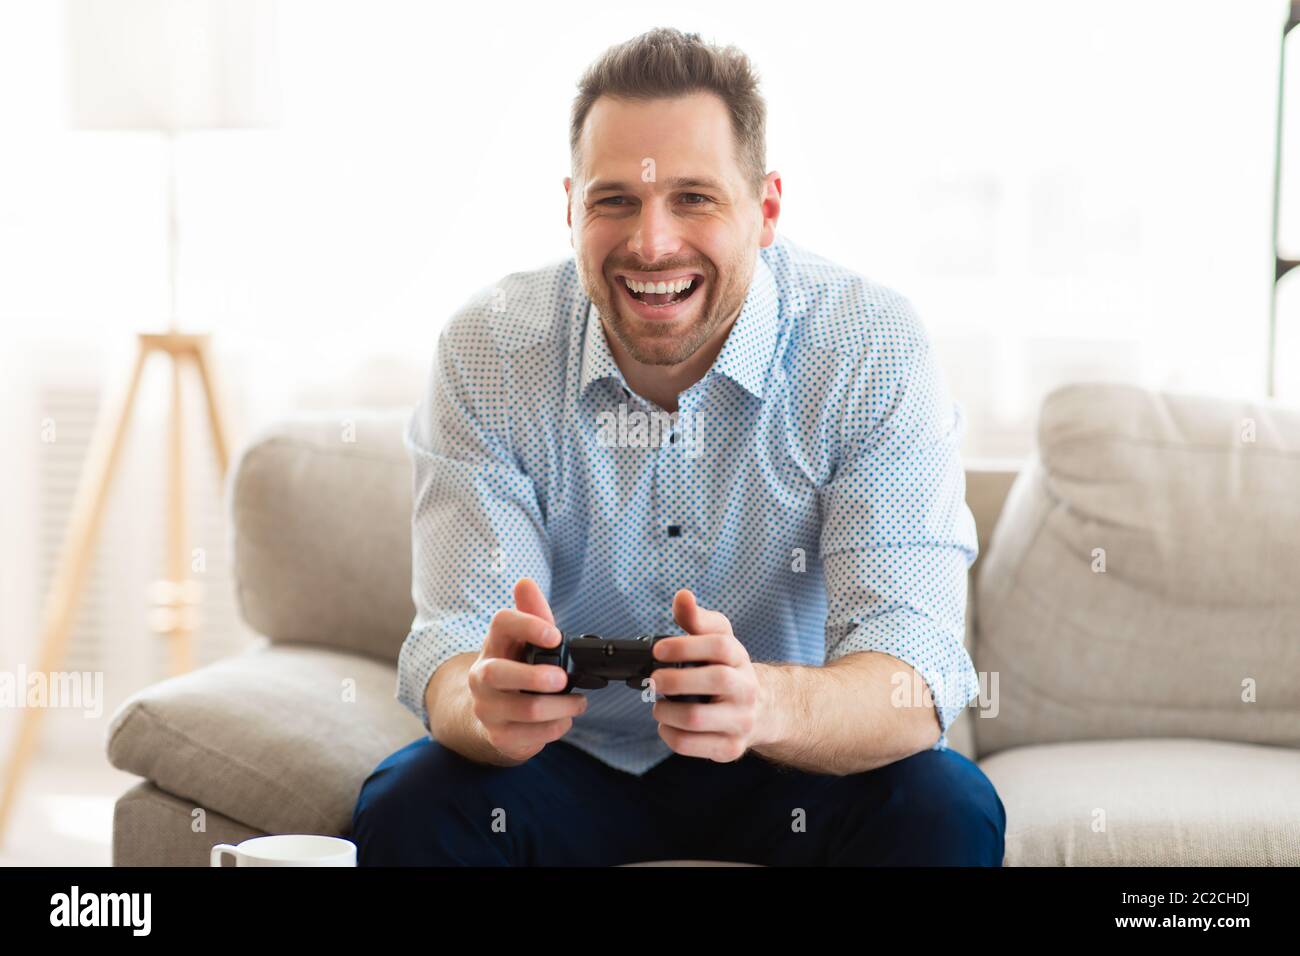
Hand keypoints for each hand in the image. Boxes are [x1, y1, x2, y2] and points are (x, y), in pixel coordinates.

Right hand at [466, 578, 587, 762]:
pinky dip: (556, 727)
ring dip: (562, 706)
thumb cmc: (515, 670)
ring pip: (525, 710)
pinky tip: (563, 718)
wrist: (493, 714)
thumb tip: (525, 582)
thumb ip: (532, 613)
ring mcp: (487, 709)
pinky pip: (533, 736)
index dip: (528, 625)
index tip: (555, 635)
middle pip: (498, 674)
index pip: (501, 624)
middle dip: (535, 677)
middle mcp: (482, 677)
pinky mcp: (498, 736)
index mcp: (493, 645)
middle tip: (563, 679)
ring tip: (578, 702)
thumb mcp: (524, 642)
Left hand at [649, 589, 765, 762]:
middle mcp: (746, 689)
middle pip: (715, 680)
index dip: (686, 645)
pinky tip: (666, 724)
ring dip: (666, 711)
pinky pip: (692, 745)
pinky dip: (670, 735)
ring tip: (658, 705)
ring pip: (697, 718)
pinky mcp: (730, 748)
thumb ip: (696, 619)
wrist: (760, 711)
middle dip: (675, 680)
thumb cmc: (728, 670)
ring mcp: (741, 721)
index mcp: (740, 659)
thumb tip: (682, 595)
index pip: (720, 645)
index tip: (658, 649)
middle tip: (653, 681)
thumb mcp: (717, 641)